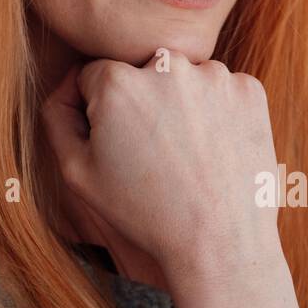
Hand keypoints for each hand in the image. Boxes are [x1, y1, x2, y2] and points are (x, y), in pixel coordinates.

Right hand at [40, 49, 302, 307]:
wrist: (219, 243)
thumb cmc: (142, 212)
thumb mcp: (76, 173)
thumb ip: (57, 117)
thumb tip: (68, 84)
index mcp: (117, 82)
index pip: (95, 75)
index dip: (100, 111)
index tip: (117, 144)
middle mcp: (166, 65)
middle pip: (141, 70)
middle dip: (141, 101)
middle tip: (152, 153)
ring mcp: (214, 75)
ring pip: (183, 77)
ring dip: (180, 103)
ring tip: (185, 155)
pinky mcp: (250, 90)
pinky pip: (221, 89)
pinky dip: (216, 111)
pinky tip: (212, 149)